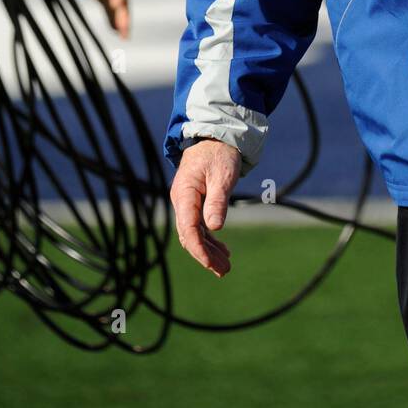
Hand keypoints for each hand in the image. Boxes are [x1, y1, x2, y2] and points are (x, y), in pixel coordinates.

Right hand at [170, 139, 241, 276]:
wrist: (215, 137)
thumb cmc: (219, 153)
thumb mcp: (222, 176)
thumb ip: (217, 201)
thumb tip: (214, 228)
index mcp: (184, 193)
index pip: (188, 229)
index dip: (198, 249)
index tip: (211, 264)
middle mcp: (182, 201)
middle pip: (190, 235)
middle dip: (205, 255)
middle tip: (225, 271)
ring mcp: (187, 202)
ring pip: (195, 233)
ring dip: (209, 251)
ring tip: (225, 267)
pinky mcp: (195, 203)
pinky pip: (199, 226)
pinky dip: (210, 240)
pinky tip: (222, 251)